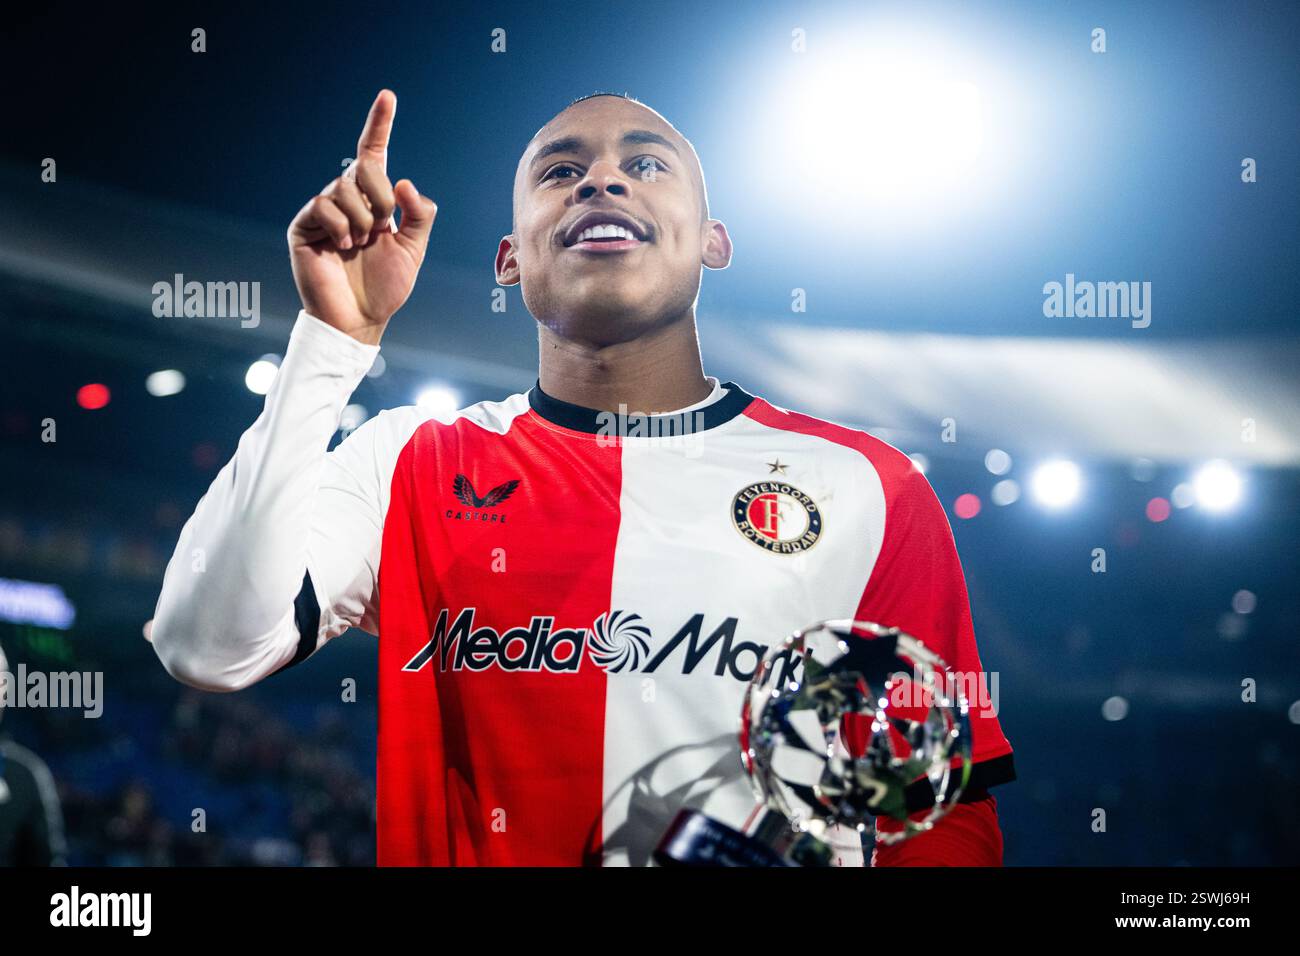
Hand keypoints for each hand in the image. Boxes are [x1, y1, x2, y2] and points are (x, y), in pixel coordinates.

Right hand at [287, 90, 437, 344]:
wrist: (360, 318)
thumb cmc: (386, 286)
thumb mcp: (415, 249)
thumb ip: (419, 215)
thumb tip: (405, 183)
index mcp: (374, 200)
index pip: (374, 154)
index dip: (379, 124)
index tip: (388, 96)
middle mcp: (346, 199)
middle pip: (364, 168)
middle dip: (380, 198)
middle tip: (380, 230)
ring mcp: (323, 211)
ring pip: (344, 187)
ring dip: (362, 218)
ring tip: (360, 244)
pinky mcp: (304, 226)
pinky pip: (324, 205)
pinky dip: (341, 226)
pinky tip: (343, 245)